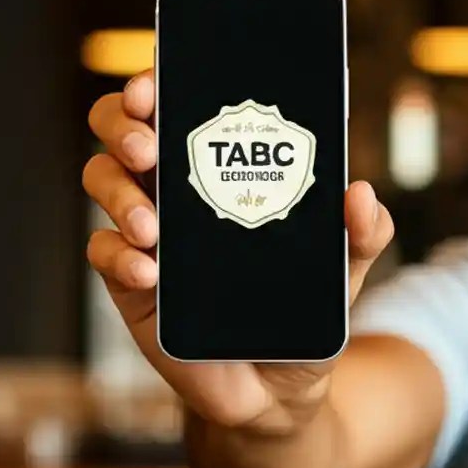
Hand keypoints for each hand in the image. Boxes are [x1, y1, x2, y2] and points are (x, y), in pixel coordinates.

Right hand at [83, 69, 394, 435]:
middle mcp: (177, 190)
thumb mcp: (347, 269)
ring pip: (102, 181)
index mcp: (225, 169)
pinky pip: (103, 253)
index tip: (157, 79)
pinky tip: (151, 271)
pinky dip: (119, 255)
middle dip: (122, 123)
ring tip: (153, 224)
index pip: (179, 106)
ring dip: (118, 191)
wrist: (282, 388)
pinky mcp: (132, 284)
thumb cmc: (308, 312)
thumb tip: (360, 192)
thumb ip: (365, 233)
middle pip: (121, 130)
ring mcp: (149, 235)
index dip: (157, 82)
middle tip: (148, 145)